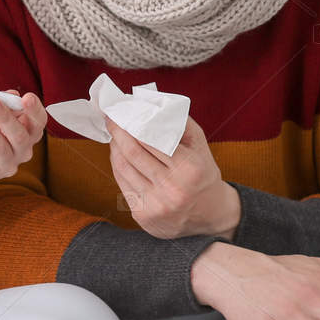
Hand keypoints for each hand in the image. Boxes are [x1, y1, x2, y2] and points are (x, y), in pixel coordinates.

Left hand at [0, 91, 47, 198]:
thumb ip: (0, 99)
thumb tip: (12, 97)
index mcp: (28, 130)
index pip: (38, 122)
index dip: (35, 111)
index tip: (27, 98)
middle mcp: (22, 151)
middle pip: (21, 137)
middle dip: (6, 118)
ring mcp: (7, 165)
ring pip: (1, 148)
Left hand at [107, 117, 239, 238]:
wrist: (208, 214)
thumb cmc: (201, 173)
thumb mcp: (199, 145)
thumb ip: (177, 122)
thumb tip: (149, 104)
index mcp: (189, 167)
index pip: (152, 140)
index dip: (132, 124)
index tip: (121, 112)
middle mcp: (172, 187)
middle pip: (133, 153)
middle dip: (118, 133)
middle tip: (111, 120)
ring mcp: (156, 204)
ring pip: (123, 168)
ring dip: (114, 148)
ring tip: (114, 136)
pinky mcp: (143, 215)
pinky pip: (122, 183)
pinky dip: (117, 166)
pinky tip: (118, 155)